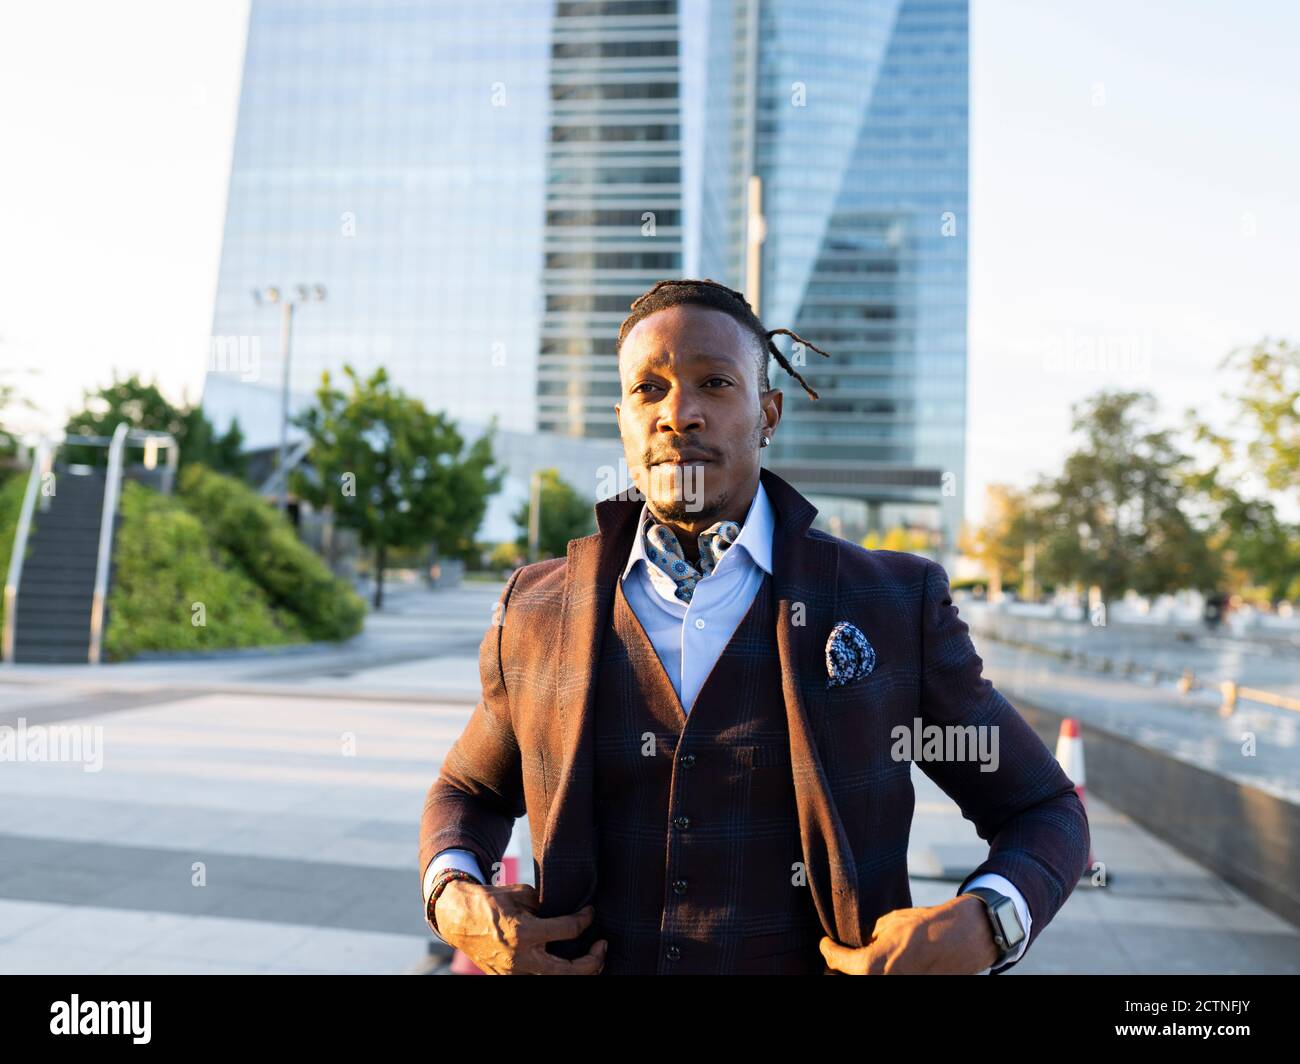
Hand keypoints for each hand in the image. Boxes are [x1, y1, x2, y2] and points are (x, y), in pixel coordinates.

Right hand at [433, 880, 606, 974]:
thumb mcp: (519, 893)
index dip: (586, 919)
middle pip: (571, 971)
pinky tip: (566, 961)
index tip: (590, 912)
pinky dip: (556, 971)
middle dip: (594, 960)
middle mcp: (522, 958)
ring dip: (578, 971)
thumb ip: (544, 904)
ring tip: (591, 958)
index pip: (569, 930)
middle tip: (603, 945)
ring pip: (557, 979)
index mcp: (524, 932)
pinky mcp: (509, 978)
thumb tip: (564, 910)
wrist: (458, 919)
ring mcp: (515, 972)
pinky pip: (540, 978)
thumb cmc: (489, 901)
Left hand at [819, 895, 999, 974]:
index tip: (826, 943)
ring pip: (869, 978)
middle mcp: (881, 983)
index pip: (836, 960)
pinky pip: (889, 979)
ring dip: (864, 970)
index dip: (828, 949)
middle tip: (841, 953)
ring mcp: (898, 987)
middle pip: (851, 976)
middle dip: (844, 965)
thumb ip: (871, 937)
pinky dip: (883, 972)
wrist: (960, 939)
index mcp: (869, 966)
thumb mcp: (888, 923)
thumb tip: (865, 942)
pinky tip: (887, 964)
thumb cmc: (925, 927)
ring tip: (863, 957)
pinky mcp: (913, 987)